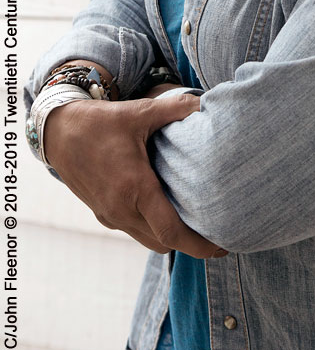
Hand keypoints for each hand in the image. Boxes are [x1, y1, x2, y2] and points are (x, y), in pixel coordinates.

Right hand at [43, 94, 226, 257]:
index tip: (222, 247)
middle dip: (190, 244)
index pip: (171, 232)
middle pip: (164, 243)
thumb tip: (205, 102)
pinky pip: (134, 230)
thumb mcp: (139, 112)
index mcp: (134, 188)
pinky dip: (152, 227)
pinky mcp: (103, 213)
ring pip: (148, 240)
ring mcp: (110, 215)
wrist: (57, 132)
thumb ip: (175, 108)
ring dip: (170, 236)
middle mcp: (121, 210)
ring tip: (195, 222)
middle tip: (216, 231)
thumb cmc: (99, 122)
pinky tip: (165, 208)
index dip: (199, 245)